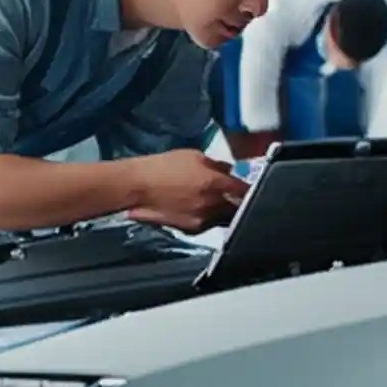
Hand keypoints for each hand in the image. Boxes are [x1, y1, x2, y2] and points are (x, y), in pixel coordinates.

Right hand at [125, 149, 248, 232]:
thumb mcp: (192, 155)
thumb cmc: (162, 166)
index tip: (250, 186)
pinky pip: (209, 225)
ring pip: (224, 219)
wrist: (137, 187)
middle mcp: (212, 205)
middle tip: (233, 195)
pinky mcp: (192, 230)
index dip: (250, 189)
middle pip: (238, 209)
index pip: (245, 191)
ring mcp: (202, 220)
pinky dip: (209, 217)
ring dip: (224, 211)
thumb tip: (229, 170)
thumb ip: (216, 164)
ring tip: (212, 201)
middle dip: (239, 202)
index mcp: (215, 184)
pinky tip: (197, 208)